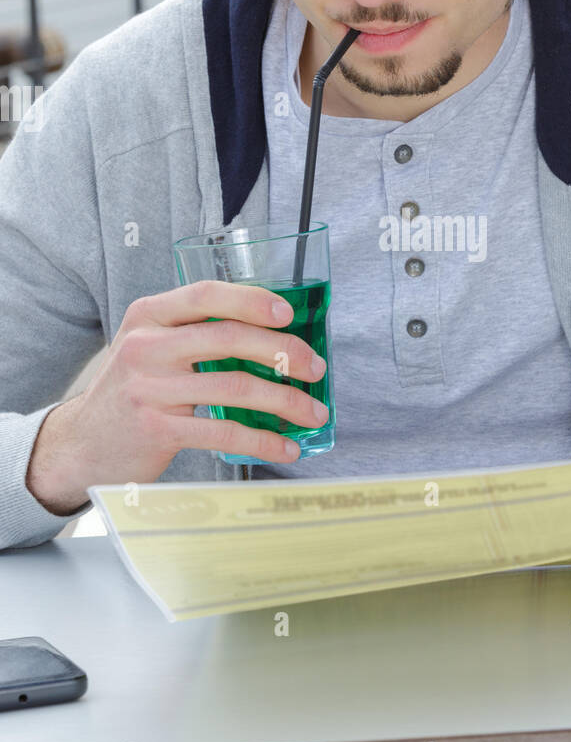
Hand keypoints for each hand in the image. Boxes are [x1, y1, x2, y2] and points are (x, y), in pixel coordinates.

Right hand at [26, 280, 328, 513]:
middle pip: (229, 338)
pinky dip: (263, 440)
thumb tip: (274, 336)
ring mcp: (150, 388)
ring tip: (313, 412)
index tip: (289, 314)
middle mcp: (146, 346)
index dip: (252, 300)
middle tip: (316, 368)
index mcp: (148, 315)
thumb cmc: (132, 390)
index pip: (206, 295)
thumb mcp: (150, 346)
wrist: (83, 443)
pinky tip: (286, 446)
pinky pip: (224, 431)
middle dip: (284, 352)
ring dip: (285, 401)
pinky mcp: (158, 429)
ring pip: (235, 386)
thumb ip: (195, 333)